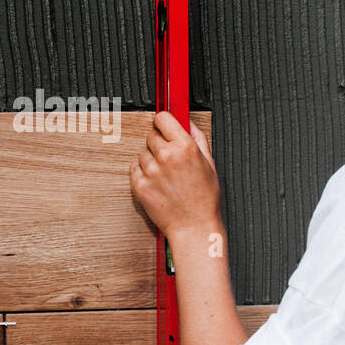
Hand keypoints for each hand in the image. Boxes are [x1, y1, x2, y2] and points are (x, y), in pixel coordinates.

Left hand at [129, 112, 221, 242]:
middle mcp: (166, 156)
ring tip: (166, 176)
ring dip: (151, 160)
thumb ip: (198, 137)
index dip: (164, 122)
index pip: (163, 118)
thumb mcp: (209, 163)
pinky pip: (134, 168)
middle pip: (151, 135)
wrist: (193, 227)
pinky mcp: (139, 184)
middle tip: (170, 159)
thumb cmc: (204, 199)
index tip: (165, 126)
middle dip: (159, 143)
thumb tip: (188, 122)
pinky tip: (158, 183)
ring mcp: (151, 171)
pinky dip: (143, 173)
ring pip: (143, 153)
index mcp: (185, 147)